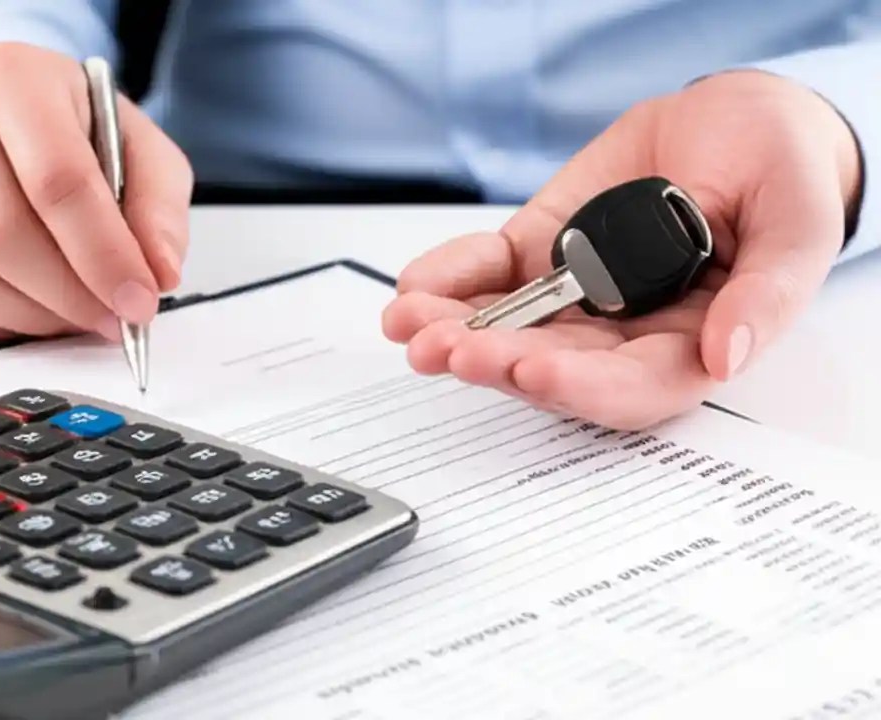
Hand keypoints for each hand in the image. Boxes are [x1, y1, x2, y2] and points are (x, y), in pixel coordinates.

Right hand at [0, 43, 192, 341]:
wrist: (10, 114)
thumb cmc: (78, 132)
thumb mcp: (142, 150)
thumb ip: (159, 208)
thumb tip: (158, 274)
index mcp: (15, 76)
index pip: (56, 179)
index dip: (102, 255)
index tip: (137, 301)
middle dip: (64, 295)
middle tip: (110, 319)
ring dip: (23, 316)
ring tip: (70, 316)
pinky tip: (26, 311)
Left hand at [383, 70, 861, 428]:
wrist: (736, 117)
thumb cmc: (780, 170)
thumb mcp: (796, 223)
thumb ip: (769, 292)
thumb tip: (728, 354)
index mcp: (693, 344)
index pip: (631, 388)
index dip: (580, 388)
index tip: (532, 371)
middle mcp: (624, 333)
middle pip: (553, 367)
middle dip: (496, 362)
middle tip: (447, 350)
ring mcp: (575, 297)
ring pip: (508, 331)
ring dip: (454, 332)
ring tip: (410, 323)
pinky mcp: (541, 255)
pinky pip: (488, 276)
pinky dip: (448, 279)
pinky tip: (416, 284)